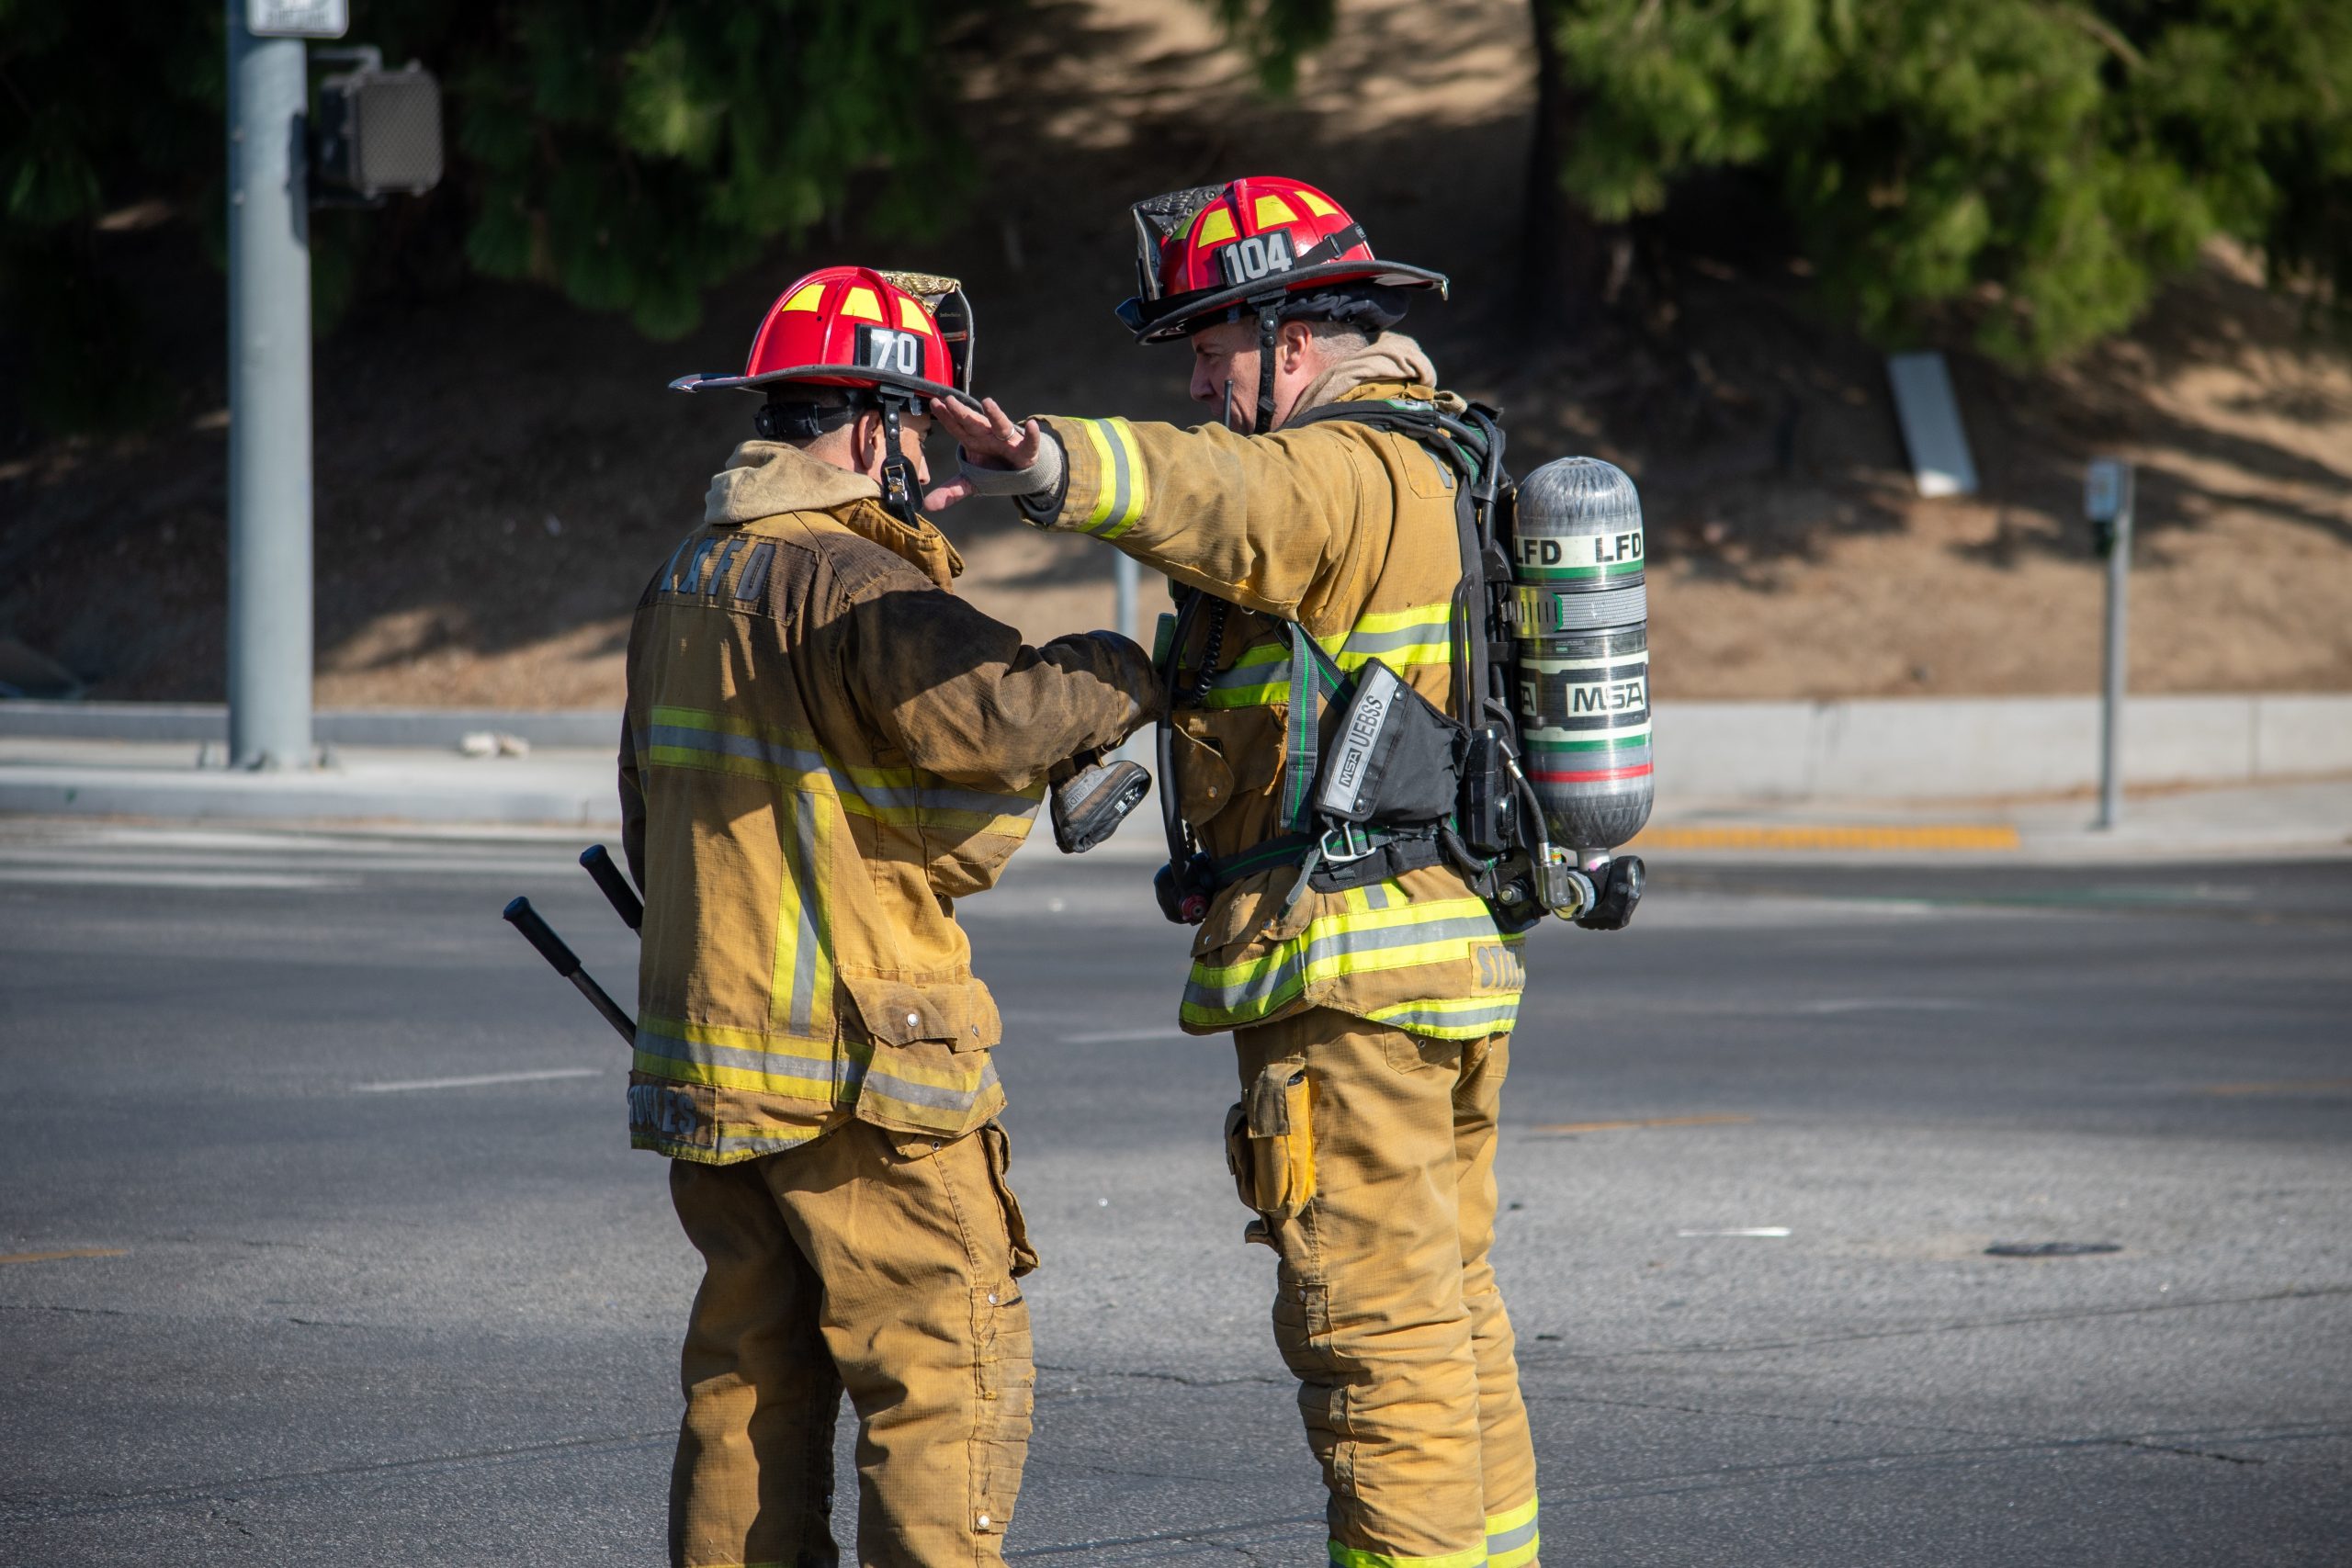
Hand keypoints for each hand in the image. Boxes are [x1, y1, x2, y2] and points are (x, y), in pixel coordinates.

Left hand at [924, 396, 1045, 509]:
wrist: (1020, 473)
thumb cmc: (993, 469)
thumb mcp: (971, 482)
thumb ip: (951, 491)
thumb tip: (927, 506)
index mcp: (974, 441)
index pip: (957, 428)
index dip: (946, 417)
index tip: (934, 403)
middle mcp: (989, 437)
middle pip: (974, 423)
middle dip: (962, 412)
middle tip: (950, 400)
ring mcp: (1008, 441)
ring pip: (1000, 426)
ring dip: (994, 415)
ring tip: (987, 402)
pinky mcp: (1026, 451)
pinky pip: (1030, 442)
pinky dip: (1032, 435)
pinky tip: (1033, 425)